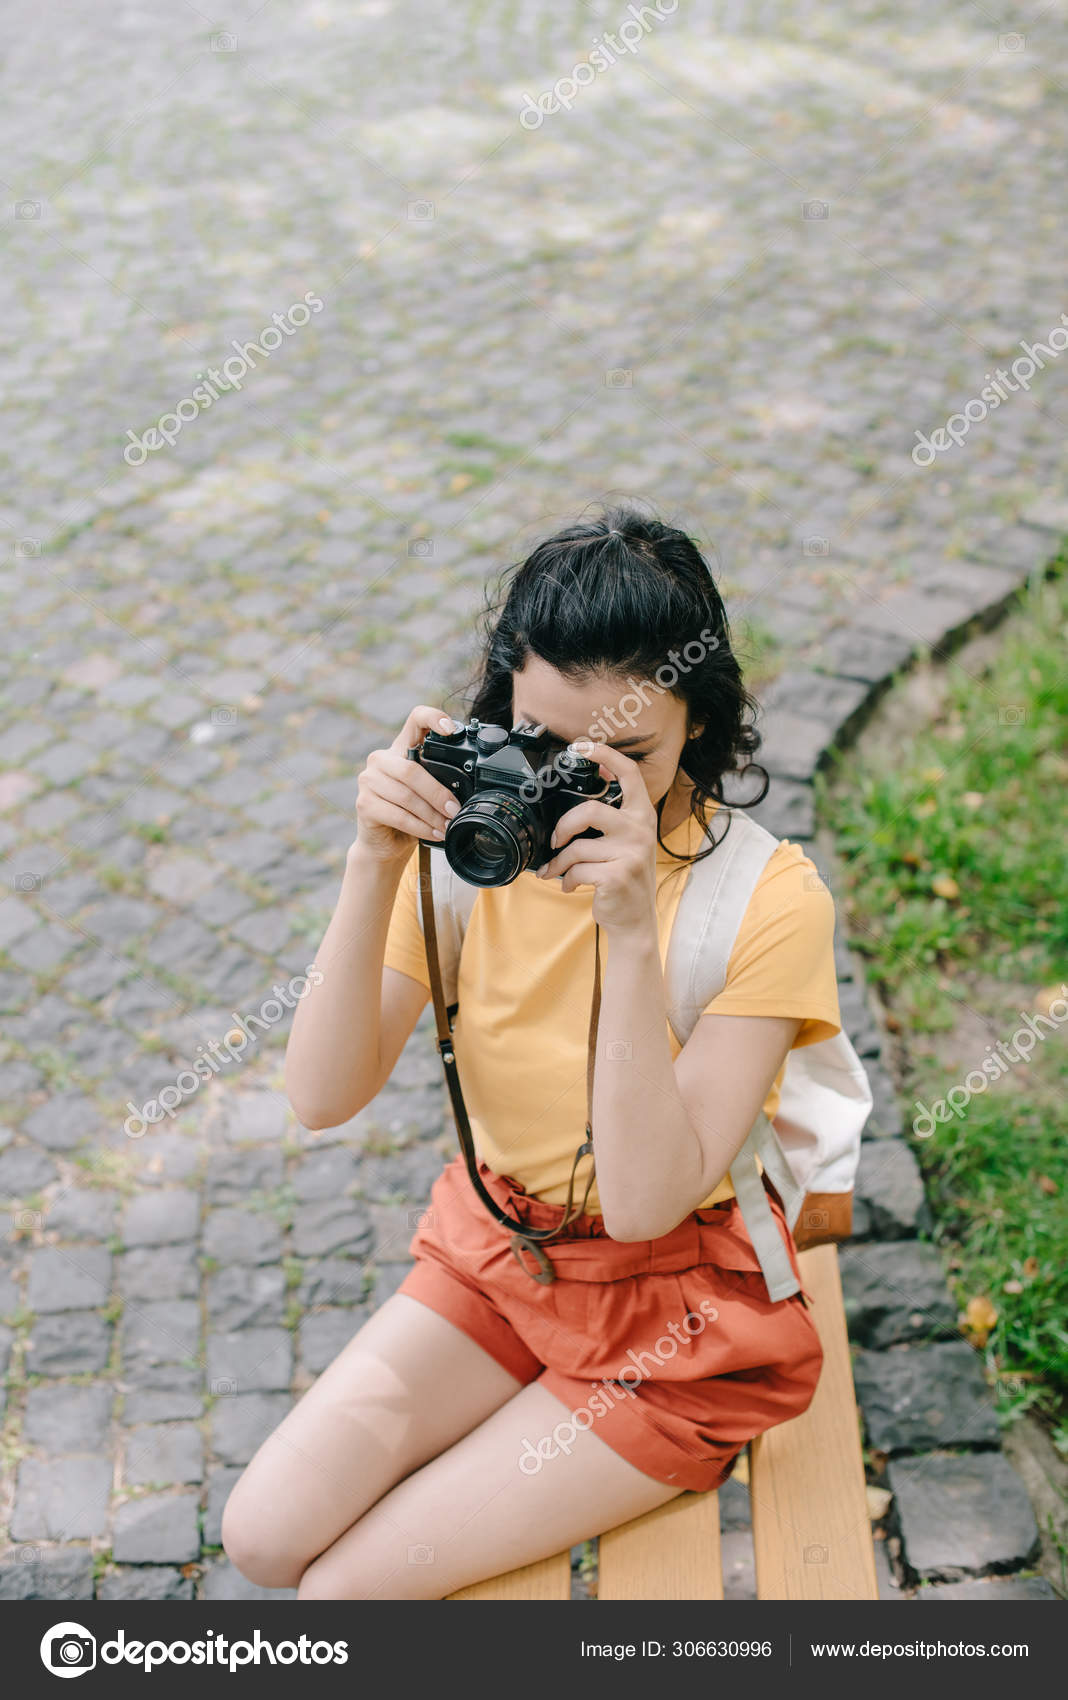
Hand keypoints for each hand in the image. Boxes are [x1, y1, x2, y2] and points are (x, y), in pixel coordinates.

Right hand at [352, 704, 461, 864]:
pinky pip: (398, 815)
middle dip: (438, 793)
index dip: (432, 718)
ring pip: (406, 796)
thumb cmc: (409, 814)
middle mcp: (381, 759)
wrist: (384, 844)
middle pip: (412, 770)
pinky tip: (433, 833)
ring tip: (446, 826)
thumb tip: (469, 791)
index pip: (415, 720)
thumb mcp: (426, 793)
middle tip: (454, 810)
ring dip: (432, 815)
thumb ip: (439, 781)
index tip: (450, 729)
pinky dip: (420, 827)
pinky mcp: (364, 804)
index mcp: (400, 749)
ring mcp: (368, 780)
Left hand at [535, 742, 657, 929]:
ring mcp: (631, 853)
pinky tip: (571, 885)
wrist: (635, 919)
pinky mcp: (618, 875)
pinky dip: (567, 880)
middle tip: (557, 840)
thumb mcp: (625, 842)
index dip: (604, 755)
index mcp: (641, 815)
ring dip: (560, 863)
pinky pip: (577, 870)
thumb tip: (578, 798)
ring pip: (577, 847)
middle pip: (591, 810)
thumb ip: (610, 819)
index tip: (581, 747)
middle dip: (564, 826)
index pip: (629, 773)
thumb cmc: (623, 876)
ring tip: (557, 871)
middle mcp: (640, 830)